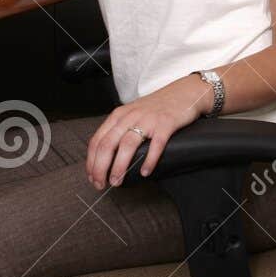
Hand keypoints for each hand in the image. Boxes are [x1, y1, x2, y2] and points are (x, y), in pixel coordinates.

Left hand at [85, 75, 209, 189]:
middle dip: (101, 167)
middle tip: (101, 184)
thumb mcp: (132, 114)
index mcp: (118, 116)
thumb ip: (119, 130)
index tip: (92, 177)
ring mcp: (148, 120)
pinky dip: (149, 160)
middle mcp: (130, 116)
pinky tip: (145, 172)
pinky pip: (155, 144)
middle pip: (108, 144)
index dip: (92, 162)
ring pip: (127, 145)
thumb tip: (107, 158)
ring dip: (119, 166)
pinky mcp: (165, 124)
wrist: (183, 92)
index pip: (97, 140)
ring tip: (117, 181)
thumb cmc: (156, 107)